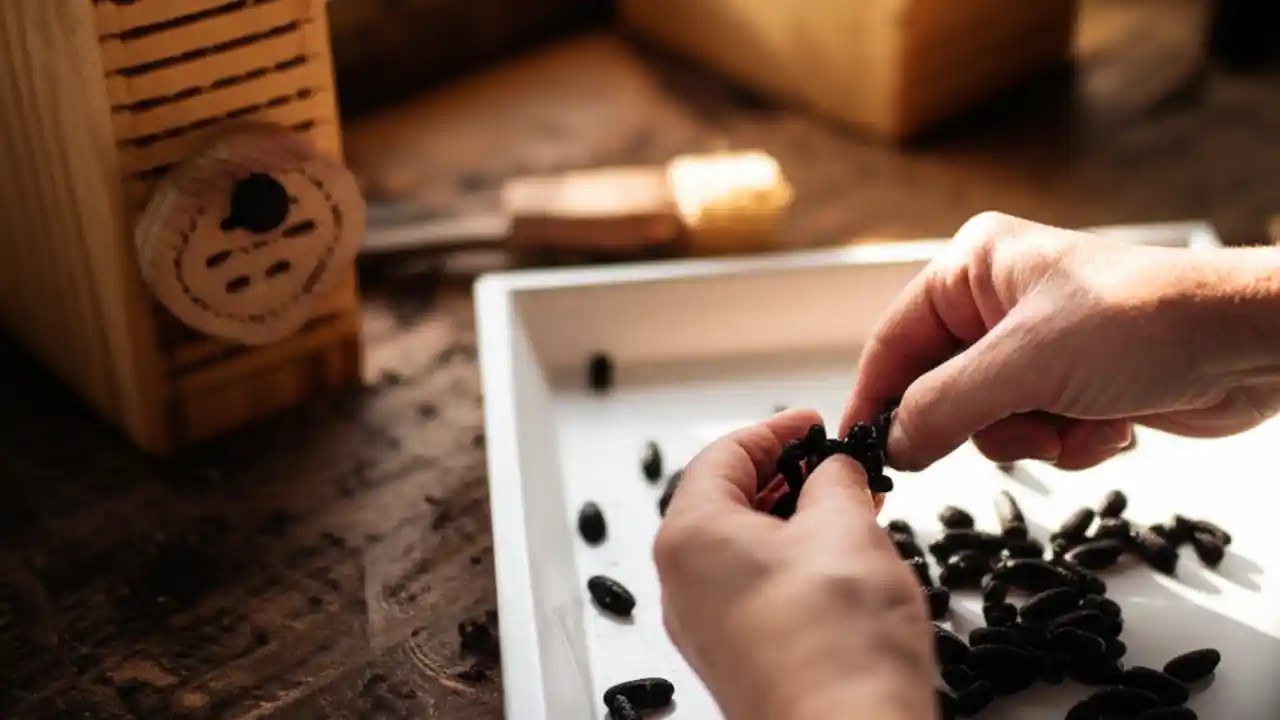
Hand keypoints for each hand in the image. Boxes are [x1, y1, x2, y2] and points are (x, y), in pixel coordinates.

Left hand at [654, 410, 933, 719]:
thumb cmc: (839, 647)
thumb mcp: (846, 528)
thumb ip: (835, 479)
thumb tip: (833, 466)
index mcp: (690, 536)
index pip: (723, 455)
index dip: (776, 429)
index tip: (814, 423)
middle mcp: (682, 582)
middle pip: (725, 501)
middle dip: (786, 475)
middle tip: (835, 463)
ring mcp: (704, 626)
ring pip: (741, 548)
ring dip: (793, 520)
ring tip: (849, 508)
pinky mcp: (735, 658)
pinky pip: (752, 589)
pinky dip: (790, 562)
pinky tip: (838, 560)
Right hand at [844, 212, 1279, 470]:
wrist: (1251, 345)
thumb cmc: (1145, 324)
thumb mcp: (1026, 364)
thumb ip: (944, 406)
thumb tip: (892, 445)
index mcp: (973, 267)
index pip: (894, 340)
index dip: (876, 398)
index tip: (861, 450)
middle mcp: (997, 301)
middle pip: (939, 387)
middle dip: (980, 422)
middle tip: (1016, 431)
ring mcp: (1036, 343)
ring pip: (986, 419)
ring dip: (1031, 437)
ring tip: (1075, 422)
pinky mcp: (1072, 380)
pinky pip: (1033, 430)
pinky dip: (1066, 441)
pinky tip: (1109, 426)